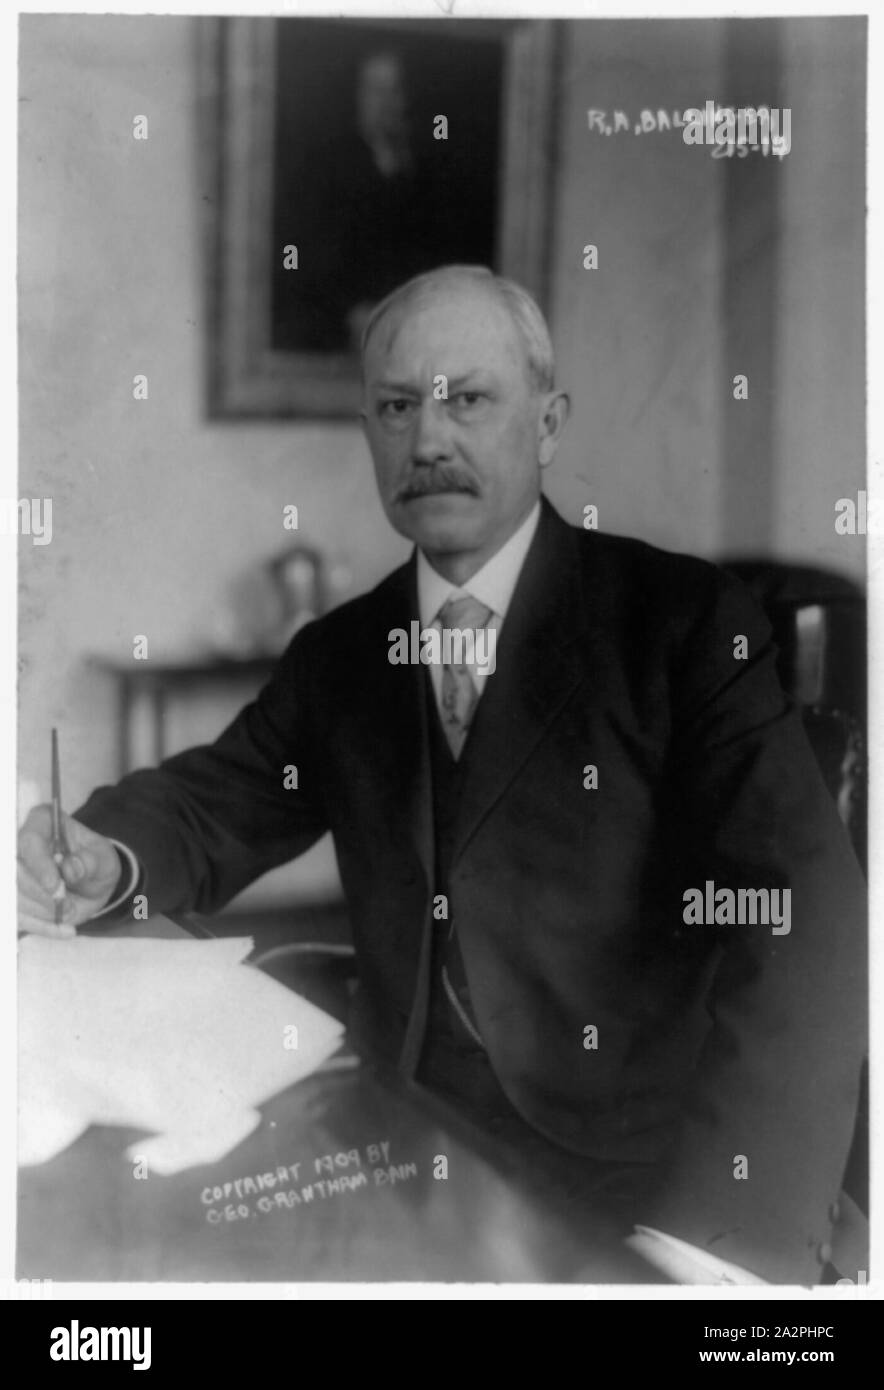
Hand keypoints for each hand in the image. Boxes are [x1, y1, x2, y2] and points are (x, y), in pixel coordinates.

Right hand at [17, 806, 120, 937]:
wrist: (92, 882)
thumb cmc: (96, 862)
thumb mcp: (104, 859)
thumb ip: (91, 861)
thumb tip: (71, 867)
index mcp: (42, 823)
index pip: (29, 841)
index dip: (38, 865)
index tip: (55, 886)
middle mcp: (20, 845)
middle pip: (14, 872)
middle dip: (40, 895)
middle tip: (68, 907)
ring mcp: (13, 871)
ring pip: (12, 897)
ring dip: (41, 913)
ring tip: (70, 914)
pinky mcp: (13, 896)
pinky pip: (17, 917)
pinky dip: (41, 928)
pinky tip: (65, 930)